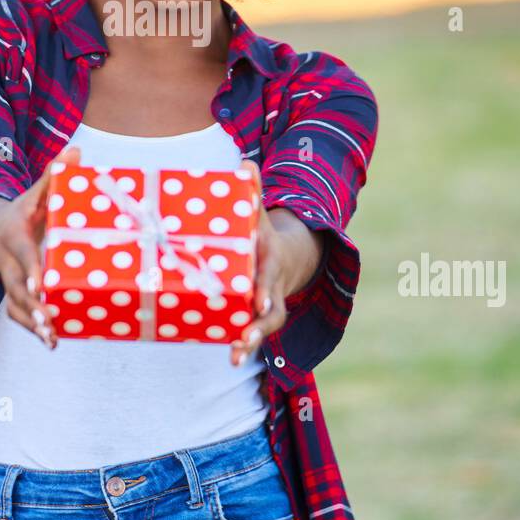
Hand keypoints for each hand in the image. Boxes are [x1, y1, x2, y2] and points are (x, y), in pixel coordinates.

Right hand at [0, 145, 81, 349]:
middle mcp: (7, 263)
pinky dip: (33, 329)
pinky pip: (19, 315)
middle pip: (15, 288)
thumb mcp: (35, 192)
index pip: (22, 255)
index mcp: (14, 236)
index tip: (39, 285)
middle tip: (49, 320)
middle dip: (31, 305)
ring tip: (52, 338)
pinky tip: (53, 341)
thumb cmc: (22, 212)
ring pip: (15, 307)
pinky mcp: (12, 295)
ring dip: (32, 324)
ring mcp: (7, 281)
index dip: (29, 271)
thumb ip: (54, 175)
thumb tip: (76, 151)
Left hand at [229, 160, 291, 367]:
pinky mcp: (258, 317)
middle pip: (272, 311)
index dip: (265, 291)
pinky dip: (244, 346)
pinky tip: (231, 357)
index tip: (259, 303)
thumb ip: (253, 192)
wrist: (287, 255)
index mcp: (270, 261)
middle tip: (245, 338)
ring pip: (265, 328)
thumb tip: (245, 162)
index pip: (270, 277)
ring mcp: (269, 306)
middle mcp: (273, 287)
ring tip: (236, 356)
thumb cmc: (261, 234)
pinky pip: (253, 334)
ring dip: (251, 342)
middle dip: (259, 325)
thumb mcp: (259, 213)